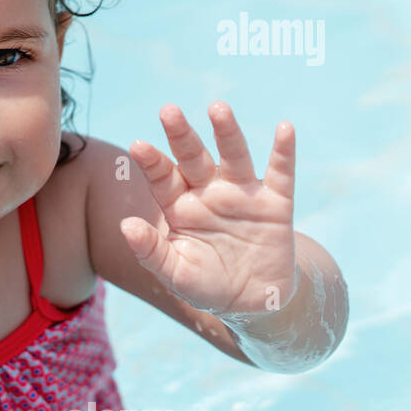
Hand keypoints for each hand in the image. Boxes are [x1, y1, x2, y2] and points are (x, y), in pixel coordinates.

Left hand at [119, 101, 297, 316]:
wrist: (252, 302)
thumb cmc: (206, 284)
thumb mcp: (175, 274)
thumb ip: (150, 251)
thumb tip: (125, 226)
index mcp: (180, 207)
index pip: (163, 179)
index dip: (152, 163)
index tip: (138, 146)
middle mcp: (209, 193)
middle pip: (193, 159)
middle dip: (182, 135)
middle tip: (168, 111)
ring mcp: (242, 195)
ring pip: (234, 157)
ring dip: (226, 133)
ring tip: (217, 108)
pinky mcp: (275, 204)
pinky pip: (281, 173)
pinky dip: (284, 152)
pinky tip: (285, 128)